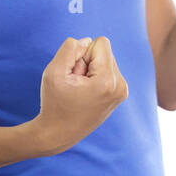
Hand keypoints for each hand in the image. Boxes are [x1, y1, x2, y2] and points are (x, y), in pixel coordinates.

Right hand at [34, 36, 128, 155]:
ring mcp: (122, 92)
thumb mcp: (54, 71)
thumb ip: (70, 48)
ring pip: (105, 60)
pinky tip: (85, 94)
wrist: (58, 134)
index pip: (101, 43)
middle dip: (87, 62)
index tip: (75, 74)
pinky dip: (94, 78)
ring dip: (90, 71)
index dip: (82, 53)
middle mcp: (120, 86)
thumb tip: (88, 41)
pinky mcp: (119, 95)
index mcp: (108, 81)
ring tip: (79, 91)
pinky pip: (107, 71)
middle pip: (104, 52)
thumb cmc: (54, 103)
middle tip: (76, 85)